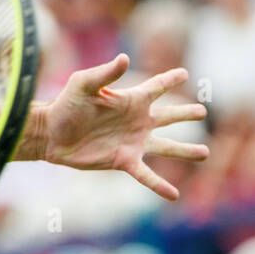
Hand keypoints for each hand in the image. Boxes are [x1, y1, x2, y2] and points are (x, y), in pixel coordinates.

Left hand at [43, 54, 208, 199]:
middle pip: (168, 116)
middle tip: (202, 112)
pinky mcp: (123, 161)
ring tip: (205, 153)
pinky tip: (174, 195)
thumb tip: (125, 58)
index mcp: (130, 100)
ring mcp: (132, 142)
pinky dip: (160, 185)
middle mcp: (136, 121)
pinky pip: (146, 175)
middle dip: (185, 114)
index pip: (156, 87)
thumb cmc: (64, 105)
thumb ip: (105, 73)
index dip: (170, 80)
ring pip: (166, 147)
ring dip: (185, 150)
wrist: (49, 134)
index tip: (184, 74)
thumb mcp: (83, 85)